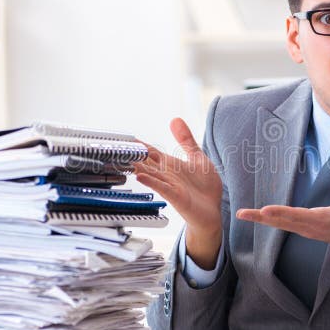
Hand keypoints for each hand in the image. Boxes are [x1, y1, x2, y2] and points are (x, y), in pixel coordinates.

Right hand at [134, 118, 222, 268]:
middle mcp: (167, 174)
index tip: (125, 138)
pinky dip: (151, 181)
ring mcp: (170, 185)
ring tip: (124, 160)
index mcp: (171, 164)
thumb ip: (186, 140)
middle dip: (132, 155)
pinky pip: (161, 187)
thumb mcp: (197, 157)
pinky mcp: (176, 196)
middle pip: (146, 162)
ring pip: (150, 173)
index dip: (139, 144)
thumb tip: (175, 119)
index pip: (151, 152)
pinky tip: (140, 177)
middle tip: (116, 148)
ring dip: (137, 167)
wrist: (213, 211)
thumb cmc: (204, 187)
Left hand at [236, 177, 329, 249]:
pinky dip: (270, 220)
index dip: (282, 213)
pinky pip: (285, 225)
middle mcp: (312, 227)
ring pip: (281, 225)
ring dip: (261, 220)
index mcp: (324, 220)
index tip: (265, 210)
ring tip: (242, 214)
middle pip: (283, 223)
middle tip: (243, 213)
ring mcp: (307, 230)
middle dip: (262, 218)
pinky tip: (257, 216)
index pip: (299, 216)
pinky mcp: (306, 229)